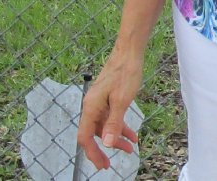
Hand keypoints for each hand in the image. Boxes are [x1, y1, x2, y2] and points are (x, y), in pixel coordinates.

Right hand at [77, 50, 143, 169]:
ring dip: (116, 137)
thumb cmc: (125, 73)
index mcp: (91, 107)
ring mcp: (100, 101)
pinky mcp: (108, 97)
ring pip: (105, 125)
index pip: (85, 136)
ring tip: (130, 148)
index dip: (92, 152)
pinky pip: (111, 116)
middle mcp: (92, 105)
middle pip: (94, 133)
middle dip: (105, 148)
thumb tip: (107, 144)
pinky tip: (132, 134)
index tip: (103, 164)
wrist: (130, 51)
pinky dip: (120, 125)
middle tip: (111, 163)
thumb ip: (114, 123)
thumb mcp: (122, 100)